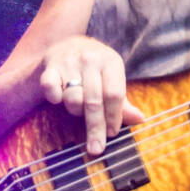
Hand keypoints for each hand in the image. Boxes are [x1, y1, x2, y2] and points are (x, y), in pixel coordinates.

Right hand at [39, 35, 143, 155]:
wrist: (69, 43)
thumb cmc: (96, 67)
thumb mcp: (112, 77)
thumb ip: (123, 102)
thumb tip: (140, 120)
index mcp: (111, 62)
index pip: (114, 94)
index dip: (114, 117)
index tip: (112, 134)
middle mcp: (91, 59)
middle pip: (94, 100)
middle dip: (96, 127)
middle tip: (96, 148)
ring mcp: (69, 62)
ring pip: (73, 99)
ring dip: (76, 111)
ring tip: (79, 108)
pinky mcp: (50, 66)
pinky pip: (50, 88)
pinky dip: (54, 97)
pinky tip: (58, 99)